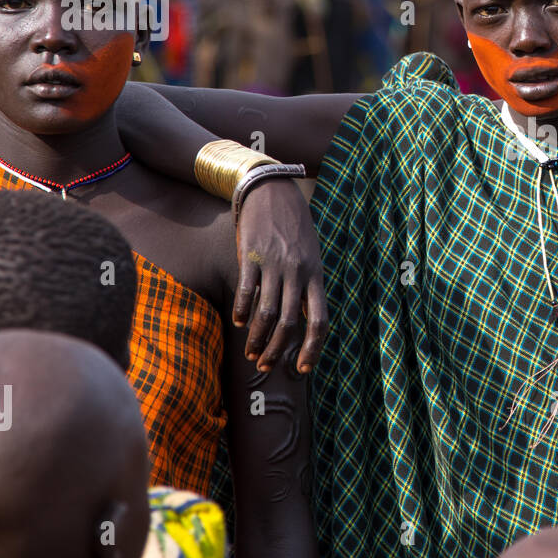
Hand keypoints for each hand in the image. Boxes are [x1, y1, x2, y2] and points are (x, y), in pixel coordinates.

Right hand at [233, 180, 327, 373]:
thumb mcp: (311, 254)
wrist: (272, 190)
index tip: (302, 368)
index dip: (312, 348)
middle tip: (265, 365)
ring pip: (266, 313)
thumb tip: (300, 320)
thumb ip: (307, 285)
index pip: (319, 320)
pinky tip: (237, 322)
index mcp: (316, 275)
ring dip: (256, 337)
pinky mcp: (251, 256)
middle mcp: (297, 272)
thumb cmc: (293, 227)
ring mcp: (274, 264)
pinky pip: (246, 291)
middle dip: (277, 350)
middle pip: (290, 323)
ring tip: (250, 351)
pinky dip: (241, 311)